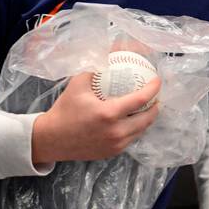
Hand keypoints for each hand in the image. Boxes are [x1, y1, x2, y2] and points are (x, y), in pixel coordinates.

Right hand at [30, 71, 161, 166]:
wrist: (51, 139)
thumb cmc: (64, 110)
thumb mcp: (77, 84)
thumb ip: (95, 69)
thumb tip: (110, 55)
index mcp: (109, 114)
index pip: (141, 99)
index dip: (153, 88)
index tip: (157, 80)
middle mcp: (116, 132)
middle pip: (148, 118)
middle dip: (155, 105)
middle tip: (154, 95)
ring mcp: (116, 145)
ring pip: (142, 130)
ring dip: (148, 118)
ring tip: (147, 106)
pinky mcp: (113, 153)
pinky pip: (132, 139)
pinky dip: (136, 128)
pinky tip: (134, 119)